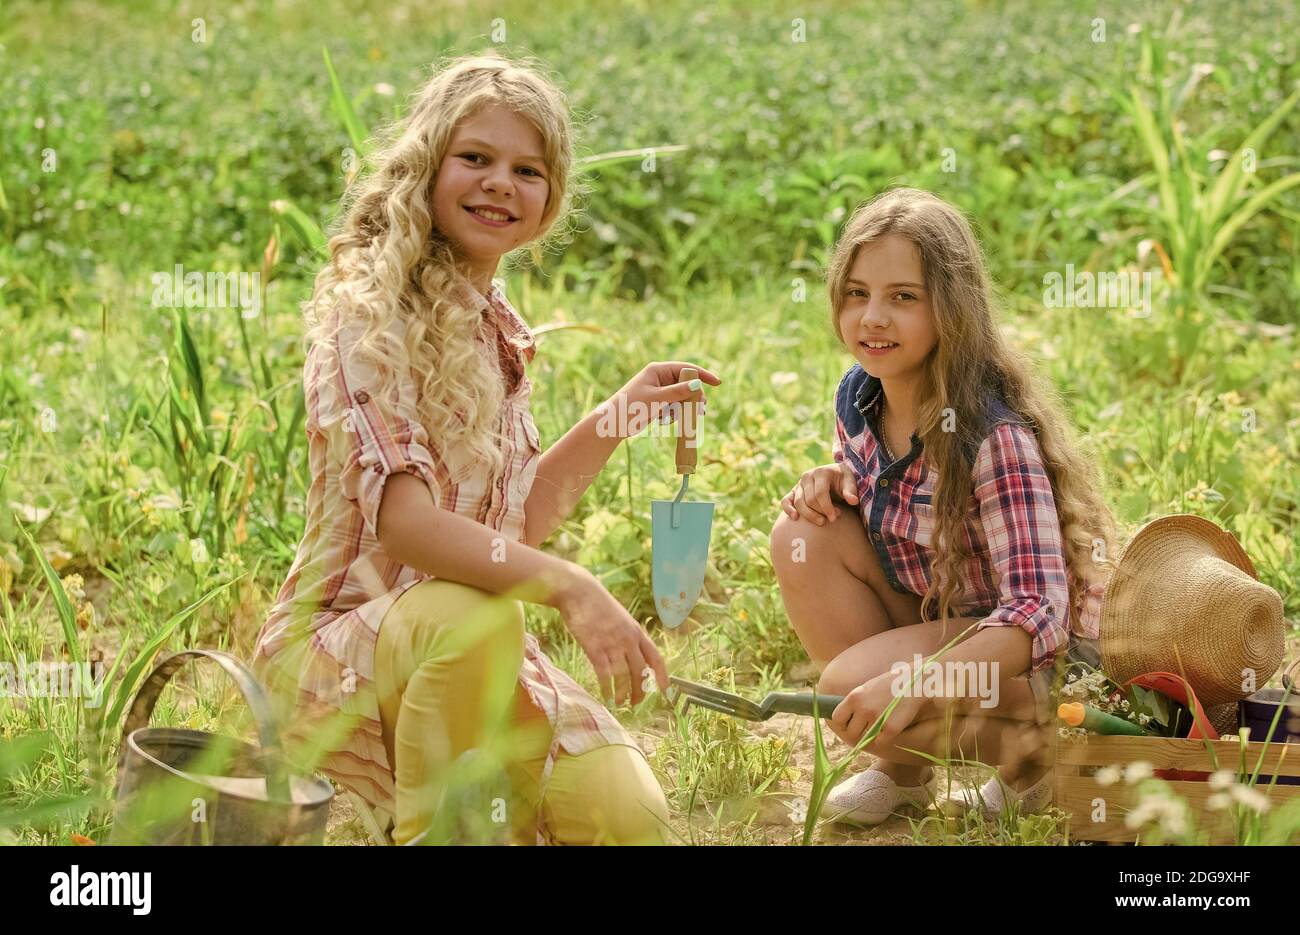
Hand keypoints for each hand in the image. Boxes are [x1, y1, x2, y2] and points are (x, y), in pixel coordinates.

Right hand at [554, 567, 668, 705]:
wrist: (579, 592)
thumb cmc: (597, 605)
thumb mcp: (620, 618)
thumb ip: (627, 636)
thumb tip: (632, 655)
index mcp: (637, 632)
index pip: (656, 658)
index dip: (662, 677)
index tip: (666, 691)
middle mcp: (628, 640)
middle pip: (640, 672)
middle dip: (640, 692)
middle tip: (636, 704)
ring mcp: (612, 644)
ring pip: (623, 677)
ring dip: (622, 694)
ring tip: (619, 703)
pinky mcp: (595, 648)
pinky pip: (605, 675)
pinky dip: (607, 689)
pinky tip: (606, 697)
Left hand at [600, 361, 721, 437]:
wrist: (613, 424)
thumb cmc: (631, 407)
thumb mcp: (656, 399)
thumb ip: (677, 392)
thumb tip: (697, 386)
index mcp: (657, 369)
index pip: (686, 368)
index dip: (703, 375)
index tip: (718, 383)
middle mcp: (659, 377)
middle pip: (686, 384)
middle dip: (693, 397)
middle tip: (701, 410)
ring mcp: (658, 390)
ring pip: (681, 397)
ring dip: (683, 408)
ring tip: (679, 418)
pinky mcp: (657, 403)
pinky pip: (673, 406)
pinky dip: (673, 413)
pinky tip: (663, 421)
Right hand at [780, 461, 858, 524]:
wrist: (835, 475)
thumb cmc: (843, 480)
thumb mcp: (850, 481)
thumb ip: (851, 490)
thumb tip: (853, 501)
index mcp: (821, 472)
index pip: (820, 493)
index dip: (827, 507)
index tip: (834, 518)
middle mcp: (807, 476)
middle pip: (810, 500)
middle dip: (821, 512)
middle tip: (832, 519)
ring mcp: (799, 484)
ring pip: (799, 503)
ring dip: (809, 515)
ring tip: (821, 522)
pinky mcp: (794, 491)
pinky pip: (786, 500)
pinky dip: (788, 509)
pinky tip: (795, 518)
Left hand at [831, 671, 928, 747]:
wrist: (914, 683)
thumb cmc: (889, 685)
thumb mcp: (866, 689)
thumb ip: (855, 704)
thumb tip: (843, 722)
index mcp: (854, 697)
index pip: (836, 719)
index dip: (842, 724)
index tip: (848, 725)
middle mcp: (863, 709)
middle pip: (850, 733)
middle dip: (857, 732)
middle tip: (866, 727)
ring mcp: (877, 720)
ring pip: (865, 738)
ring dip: (871, 734)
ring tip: (881, 721)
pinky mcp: (891, 729)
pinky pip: (880, 741)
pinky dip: (884, 737)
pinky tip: (890, 725)